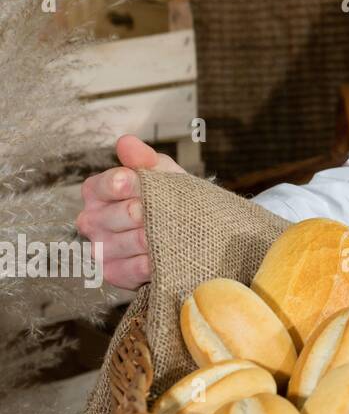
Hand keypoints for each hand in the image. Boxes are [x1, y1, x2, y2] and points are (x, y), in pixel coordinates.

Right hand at [76, 135, 187, 289]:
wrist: (192, 229)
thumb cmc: (170, 196)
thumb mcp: (163, 173)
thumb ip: (144, 158)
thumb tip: (126, 141)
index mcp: (98, 191)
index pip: (102, 185)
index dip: (125, 185)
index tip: (141, 184)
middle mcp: (91, 220)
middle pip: (115, 215)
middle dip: (145, 213)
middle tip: (161, 212)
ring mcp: (100, 248)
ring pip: (121, 243)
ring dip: (150, 238)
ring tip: (166, 234)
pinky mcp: (113, 272)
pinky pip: (127, 269)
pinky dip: (147, 263)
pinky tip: (158, 257)